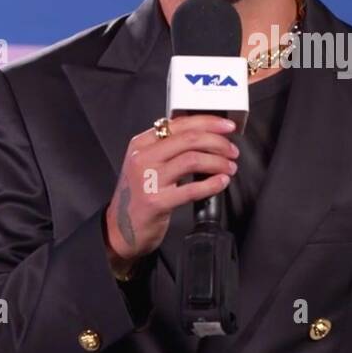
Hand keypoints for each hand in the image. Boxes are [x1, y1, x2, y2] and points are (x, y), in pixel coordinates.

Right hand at [103, 115, 239, 271]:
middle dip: (218, 142)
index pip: (179, 123)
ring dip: (218, 162)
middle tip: (232, 150)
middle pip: (189, 139)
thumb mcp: (145, 164)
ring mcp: (148, 179)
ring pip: (192, 159)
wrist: (119, 230)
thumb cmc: (137, 196)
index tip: (227, 127)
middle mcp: (143, 157)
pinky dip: (212, 184)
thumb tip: (203, 136)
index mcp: (141, 144)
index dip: (209, 122)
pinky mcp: (156, 201)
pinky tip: (222, 182)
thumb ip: (168, 148)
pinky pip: (192, 189)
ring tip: (229, 167)